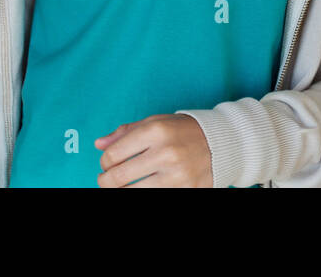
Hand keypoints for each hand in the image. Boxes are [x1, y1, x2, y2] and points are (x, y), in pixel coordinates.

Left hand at [95, 114, 212, 186]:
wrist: (220, 142)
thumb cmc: (181, 131)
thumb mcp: (154, 123)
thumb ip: (124, 133)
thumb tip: (99, 145)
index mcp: (155, 131)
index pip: (113, 155)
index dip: (104, 162)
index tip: (106, 165)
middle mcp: (166, 153)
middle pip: (118, 178)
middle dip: (105, 182)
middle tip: (105, 181)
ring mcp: (177, 175)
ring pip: (133, 193)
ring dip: (121, 192)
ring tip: (121, 187)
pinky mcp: (186, 190)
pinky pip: (154, 198)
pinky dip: (143, 193)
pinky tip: (142, 188)